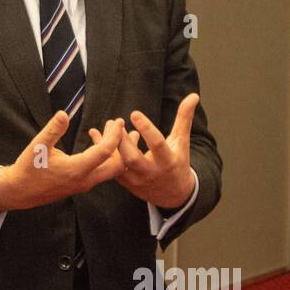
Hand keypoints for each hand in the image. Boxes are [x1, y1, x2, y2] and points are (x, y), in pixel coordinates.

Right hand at [0, 111, 127, 212]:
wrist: (20, 191)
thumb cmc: (28, 168)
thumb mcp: (37, 146)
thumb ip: (52, 130)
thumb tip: (63, 114)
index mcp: (76, 169)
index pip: (105, 152)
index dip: (114, 135)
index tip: (119, 121)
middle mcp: (85, 180)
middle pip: (117, 166)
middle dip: (124, 146)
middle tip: (123, 128)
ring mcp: (84, 184)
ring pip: (111, 170)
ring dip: (116, 152)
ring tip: (113, 132)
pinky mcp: (81, 184)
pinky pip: (101, 172)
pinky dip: (105, 157)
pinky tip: (96, 142)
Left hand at [90, 93, 199, 209]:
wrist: (173, 194)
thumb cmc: (177, 161)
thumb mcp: (182, 141)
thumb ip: (184, 118)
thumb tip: (193, 95)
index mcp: (167, 160)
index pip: (156, 144)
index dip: (146, 129)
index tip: (134, 113)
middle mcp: (151, 172)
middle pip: (132, 158)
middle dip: (122, 140)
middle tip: (116, 122)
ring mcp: (136, 179)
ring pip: (118, 164)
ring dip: (111, 144)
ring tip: (109, 126)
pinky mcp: (125, 183)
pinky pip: (111, 167)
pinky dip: (102, 151)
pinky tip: (96, 134)